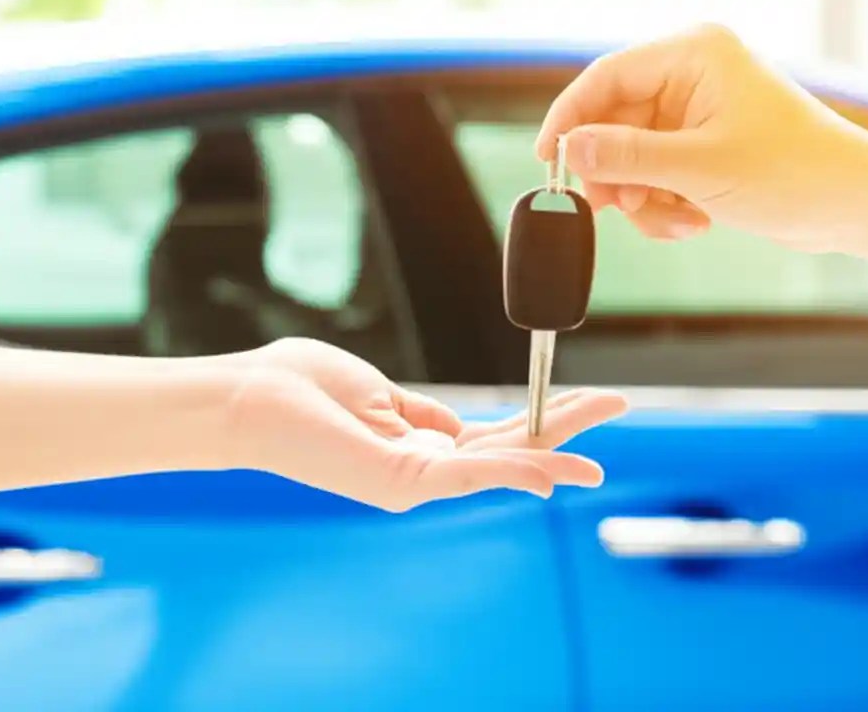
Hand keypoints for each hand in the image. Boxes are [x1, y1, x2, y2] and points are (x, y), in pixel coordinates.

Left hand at [227, 338, 627, 511]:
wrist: (247, 397)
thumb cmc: (298, 387)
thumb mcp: (376, 391)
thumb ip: (420, 412)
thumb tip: (454, 427)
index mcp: (418, 442)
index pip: (494, 434)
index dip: (541, 418)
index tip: (585, 397)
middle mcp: (421, 467)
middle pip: (509, 449)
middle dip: (565, 430)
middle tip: (619, 408)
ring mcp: (412, 479)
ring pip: (498, 465)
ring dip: (553, 456)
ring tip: (599, 458)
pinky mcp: (399, 480)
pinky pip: (467, 474)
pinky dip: (511, 473)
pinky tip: (549, 473)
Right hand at [537, 24, 867, 252]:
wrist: (853, 205)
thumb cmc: (796, 172)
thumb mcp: (699, 168)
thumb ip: (627, 157)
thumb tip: (571, 150)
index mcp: (694, 54)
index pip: (606, 77)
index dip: (570, 119)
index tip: (549, 161)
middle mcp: (693, 74)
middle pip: (615, 121)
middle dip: (615, 172)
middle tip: (615, 207)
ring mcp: (699, 111)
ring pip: (633, 155)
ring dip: (643, 196)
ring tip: (672, 219)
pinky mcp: (706, 144)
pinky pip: (657, 173)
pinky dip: (664, 203)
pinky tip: (693, 221)